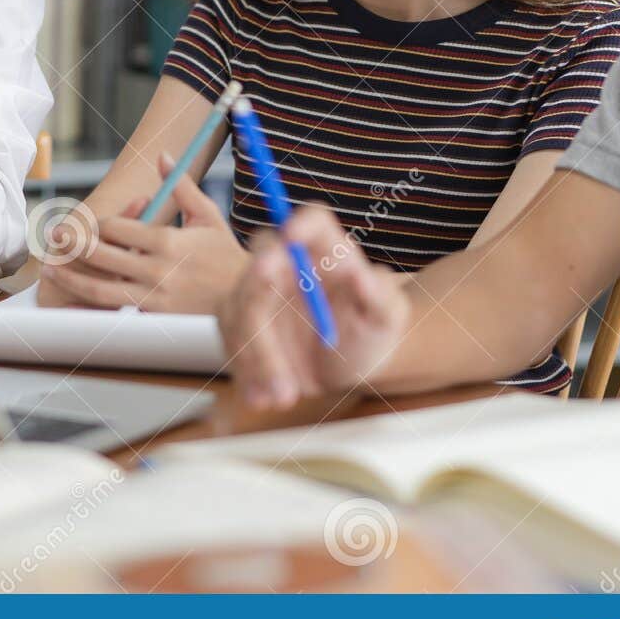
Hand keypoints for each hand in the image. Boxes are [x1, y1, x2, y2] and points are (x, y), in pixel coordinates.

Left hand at [40, 153, 248, 312]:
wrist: (246, 300)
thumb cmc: (226, 256)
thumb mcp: (207, 216)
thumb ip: (181, 186)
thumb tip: (163, 155)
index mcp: (166, 242)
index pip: (118, 229)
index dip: (102, 226)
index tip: (98, 226)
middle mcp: (155, 270)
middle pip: (102, 256)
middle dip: (75, 246)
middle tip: (55, 238)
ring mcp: (152, 297)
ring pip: (100, 288)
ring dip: (71, 279)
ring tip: (50, 270)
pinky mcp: (152, 319)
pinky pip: (114, 313)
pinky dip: (90, 309)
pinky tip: (70, 303)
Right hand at [220, 205, 409, 409]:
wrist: (352, 366)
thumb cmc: (373, 332)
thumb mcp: (388, 319)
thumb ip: (381, 297)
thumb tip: (364, 274)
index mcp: (328, 250)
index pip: (314, 221)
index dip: (300, 224)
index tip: (291, 238)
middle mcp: (288, 263)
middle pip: (263, 265)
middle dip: (263, 306)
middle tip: (277, 338)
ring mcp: (259, 291)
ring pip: (240, 310)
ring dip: (257, 356)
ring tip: (285, 395)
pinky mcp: (240, 321)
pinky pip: (231, 342)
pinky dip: (246, 372)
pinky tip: (266, 397)